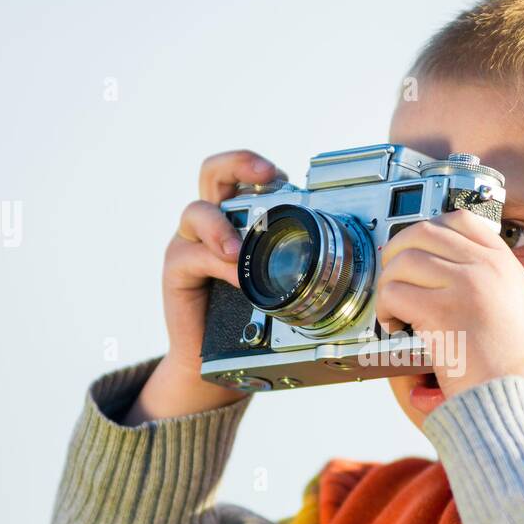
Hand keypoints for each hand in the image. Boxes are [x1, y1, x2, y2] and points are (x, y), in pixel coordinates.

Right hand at [120, 150, 288, 422]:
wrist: (215, 359)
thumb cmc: (250, 317)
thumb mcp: (278, 282)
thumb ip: (296, 261)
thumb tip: (347, 250)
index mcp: (238, 217)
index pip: (242, 175)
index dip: (258, 166)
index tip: (283, 175)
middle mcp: (212, 222)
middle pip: (213, 172)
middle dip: (240, 164)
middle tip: (267, 176)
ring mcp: (190, 243)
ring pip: (197, 212)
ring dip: (222, 227)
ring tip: (240, 251)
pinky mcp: (176, 269)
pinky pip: (193, 256)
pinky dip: (218, 265)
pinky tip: (236, 278)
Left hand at [375, 209, 523, 401]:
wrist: (523, 401)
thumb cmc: (517, 369)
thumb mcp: (516, 308)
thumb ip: (488, 282)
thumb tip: (441, 268)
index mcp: (506, 265)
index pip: (459, 220)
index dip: (427, 231)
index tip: (414, 252)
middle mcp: (487, 268)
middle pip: (423, 232)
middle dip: (397, 254)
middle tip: (393, 280)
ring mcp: (466, 286)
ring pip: (403, 261)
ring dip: (388, 285)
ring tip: (394, 311)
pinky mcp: (442, 312)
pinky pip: (395, 293)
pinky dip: (385, 309)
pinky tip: (395, 327)